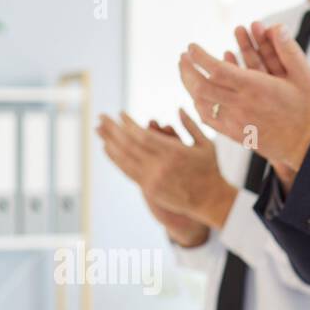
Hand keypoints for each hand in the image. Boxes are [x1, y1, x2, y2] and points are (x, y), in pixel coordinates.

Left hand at [97, 110, 235, 229]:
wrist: (211, 201)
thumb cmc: (210, 170)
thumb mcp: (206, 144)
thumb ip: (191, 125)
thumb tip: (178, 108)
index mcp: (174, 153)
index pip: (142, 135)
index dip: (128, 124)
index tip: (120, 113)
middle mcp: (161, 166)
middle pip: (128, 145)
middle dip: (112, 129)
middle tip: (101, 116)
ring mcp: (154, 179)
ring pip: (124, 158)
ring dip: (109, 142)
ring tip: (98, 130)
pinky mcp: (150, 189)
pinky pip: (127, 171)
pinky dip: (115, 159)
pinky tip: (107, 149)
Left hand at [180, 23, 309, 170]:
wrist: (309, 147)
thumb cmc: (309, 111)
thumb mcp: (305, 77)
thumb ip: (290, 51)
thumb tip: (277, 28)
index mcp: (256, 89)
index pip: (216, 70)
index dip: (199, 56)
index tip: (192, 47)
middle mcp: (242, 106)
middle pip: (201, 87)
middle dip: (187, 70)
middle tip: (183, 58)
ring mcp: (237, 123)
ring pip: (202, 104)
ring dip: (190, 87)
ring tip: (187, 74)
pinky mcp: (237, 135)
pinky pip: (209, 120)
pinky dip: (199, 105)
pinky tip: (199, 96)